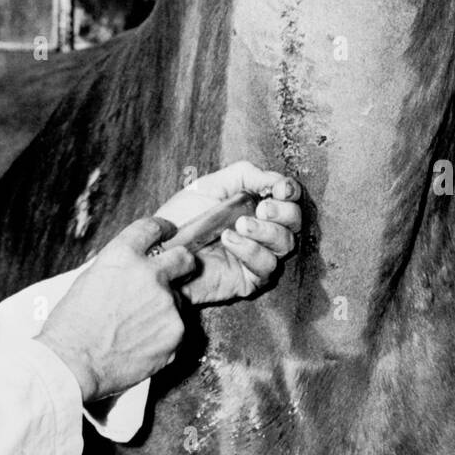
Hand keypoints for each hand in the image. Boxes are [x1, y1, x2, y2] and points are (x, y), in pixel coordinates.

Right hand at [36, 217, 193, 401]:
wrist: (73, 363)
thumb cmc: (72, 325)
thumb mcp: (91, 278)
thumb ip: (121, 267)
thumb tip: (138, 267)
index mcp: (124, 255)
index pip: (152, 228)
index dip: (163, 228)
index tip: (168, 232)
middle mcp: (150, 274)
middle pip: (183, 257)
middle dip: (183, 263)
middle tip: (178, 272)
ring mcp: (167, 303)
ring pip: (179, 299)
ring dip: (165, 307)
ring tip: (139, 328)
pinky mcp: (176, 331)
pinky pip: (177, 327)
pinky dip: (164, 334)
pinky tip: (142, 343)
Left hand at [154, 162, 300, 304]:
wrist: (160, 249)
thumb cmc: (183, 217)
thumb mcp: (211, 185)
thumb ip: (246, 175)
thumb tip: (276, 178)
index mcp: (256, 205)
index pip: (288, 197)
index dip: (290, 190)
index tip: (279, 188)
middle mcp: (263, 230)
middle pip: (294, 221)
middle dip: (283, 211)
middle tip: (262, 208)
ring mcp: (257, 255)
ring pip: (285, 244)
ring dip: (267, 231)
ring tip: (240, 225)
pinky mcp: (250, 279)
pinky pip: (267, 266)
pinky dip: (252, 250)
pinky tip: (229, 241)